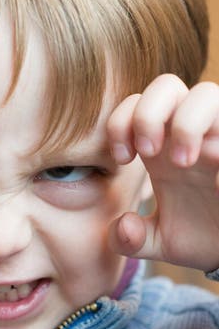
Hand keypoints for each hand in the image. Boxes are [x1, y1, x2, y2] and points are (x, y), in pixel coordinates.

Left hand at [107, 75, 218, 271]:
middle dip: (148, 114)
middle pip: (165, 85)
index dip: (120, 124)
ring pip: (206, 93)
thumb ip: (130, 240)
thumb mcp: (159, 243)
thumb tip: (123, 225)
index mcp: (163, 149)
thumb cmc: (200, 237)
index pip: (133, 106)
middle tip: (147, 153)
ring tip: (182, 162)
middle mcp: (192, 136)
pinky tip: (214, 186)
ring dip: (187, 123)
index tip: (122, 160)